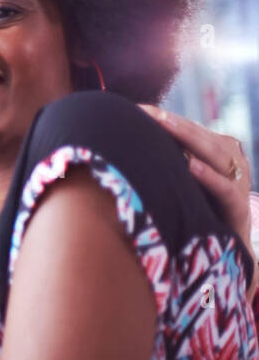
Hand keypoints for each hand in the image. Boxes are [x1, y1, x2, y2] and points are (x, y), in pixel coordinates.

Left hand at [140, 105, 255, 297]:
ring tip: (165, 125)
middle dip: (174, 124)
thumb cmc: (194, 209)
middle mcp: (232, 164)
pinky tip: (191, 167)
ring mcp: (238, 185)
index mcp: (218, 152)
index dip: (167, 119)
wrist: (220, 251)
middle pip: (203, 138)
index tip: (137, 108)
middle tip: (147, 112)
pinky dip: (210, 178)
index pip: (192, 129)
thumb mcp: (180, 181)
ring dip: (191, 140)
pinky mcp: (239, 210)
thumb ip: (163, 160)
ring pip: (217, 156)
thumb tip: (119, 139)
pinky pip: (227, 190)